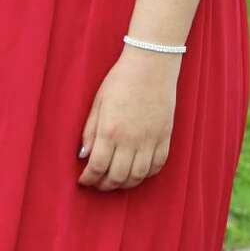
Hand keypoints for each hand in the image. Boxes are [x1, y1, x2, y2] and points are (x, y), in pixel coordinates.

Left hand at [77, 49, 178, 191]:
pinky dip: (146, 174)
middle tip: (97, 184)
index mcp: (110, 130)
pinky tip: (137, 172)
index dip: (88, 178)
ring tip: (115, 182)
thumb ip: (90, 131)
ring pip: (138, 176)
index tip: (83, 180)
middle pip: (117, 176)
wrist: (152, 65)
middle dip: (104, 185)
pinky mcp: (165, 137)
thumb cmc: (121, 80)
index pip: (97, 166)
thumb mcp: (98, 103)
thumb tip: (83, 155)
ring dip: (125, 184)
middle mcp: (131, 140)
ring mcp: (150, 140)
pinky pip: (157, 165)